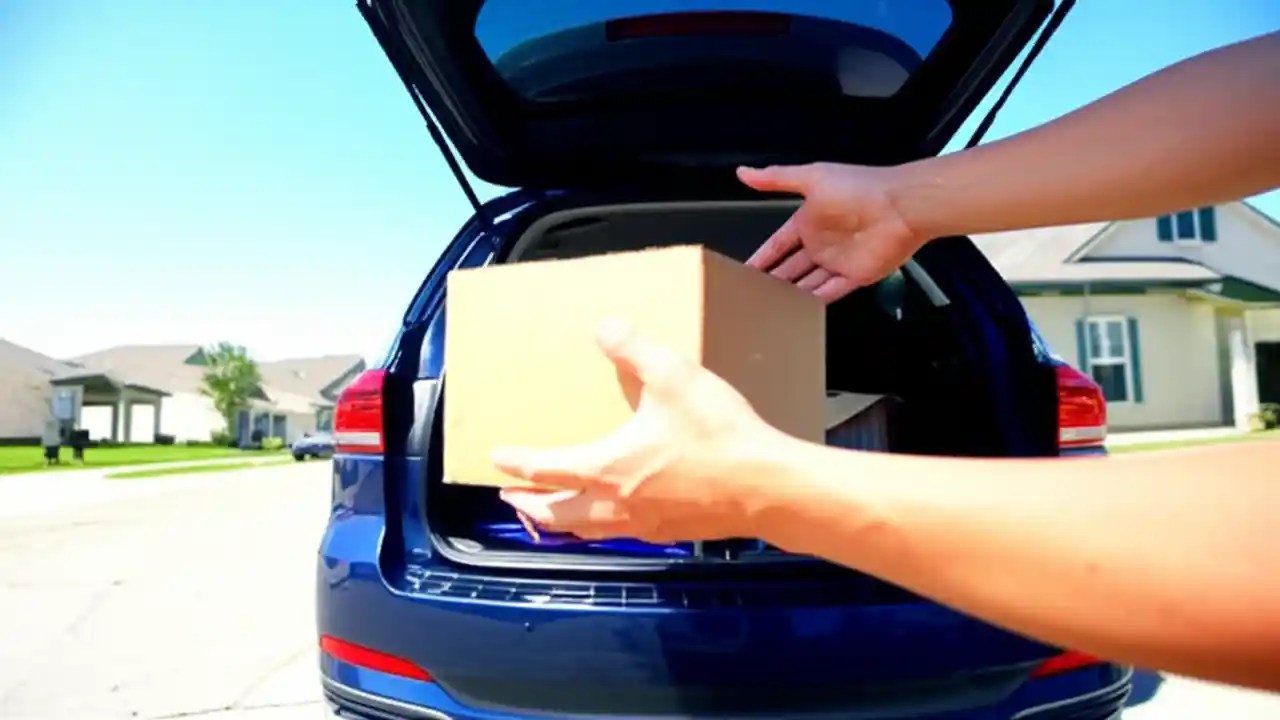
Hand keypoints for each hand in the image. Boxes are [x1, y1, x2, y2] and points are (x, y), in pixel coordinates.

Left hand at [492, 318, 785, 543]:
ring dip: (558, 524)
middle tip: (509, 497)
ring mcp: (644, 526)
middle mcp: (617, 505)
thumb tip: (605, 327)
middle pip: (556, 515)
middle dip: (528, 505)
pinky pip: (619, 536)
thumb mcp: (674, 376)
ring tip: (549, 516)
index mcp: (607, 468)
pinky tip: (610, 519)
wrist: (768, 487)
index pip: (546, 468)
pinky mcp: (671, 533)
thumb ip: (634, 349)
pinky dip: (598, 530)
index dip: (517, 463)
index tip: (496, 458)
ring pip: (585, 532)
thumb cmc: (719, 436)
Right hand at [738, 162, 926, 302]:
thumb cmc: (857, 188)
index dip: (763, 256)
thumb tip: (742, 172)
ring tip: (768, 308)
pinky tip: (798, 312)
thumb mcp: (812, 178)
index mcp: (809, 220)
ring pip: (808, 282)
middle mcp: (822, 242)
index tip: (745, 270)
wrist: (900, 206)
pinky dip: (815, 302)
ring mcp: (839, 262)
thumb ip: (776, 178)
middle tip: (751, 295)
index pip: (779, 243)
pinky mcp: (856, 277)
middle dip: (773, 279)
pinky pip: (831, 292)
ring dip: (791, 293)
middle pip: (792, 266)